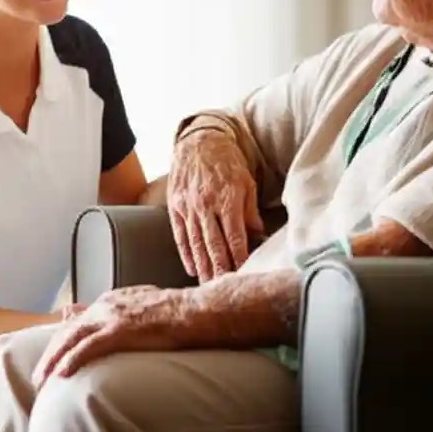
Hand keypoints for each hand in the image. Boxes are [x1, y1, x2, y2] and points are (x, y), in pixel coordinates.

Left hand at [33, 285, 201, 388]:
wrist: (195, 311)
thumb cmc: (175, 312)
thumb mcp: (139, 307)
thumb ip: (118, 312)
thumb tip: (106, 320)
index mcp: (110, 301)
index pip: (76, 323)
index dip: (61, 342)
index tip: (51, 359)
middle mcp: (106, 305)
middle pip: (67, 331)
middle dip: (50, 353)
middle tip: (39, 375)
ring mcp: (112, 316)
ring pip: (72, 338)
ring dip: (54, 360)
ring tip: (42, 378)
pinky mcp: (121, 329)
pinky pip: (89, 347)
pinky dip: (72, 360)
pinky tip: (62, 374)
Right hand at [167, 130, 263, 282]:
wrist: (199, 142)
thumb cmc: (227, 163)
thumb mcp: (246, 182)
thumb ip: (250, 211)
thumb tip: (258, 237)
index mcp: (227, 198)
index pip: (234, 237)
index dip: (239, 258)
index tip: (243, 275)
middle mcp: (206, 204)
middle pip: (214, 245)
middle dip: (220, 269)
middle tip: (223, 289)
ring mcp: (188, 206)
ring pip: (196, 243)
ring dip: (203, 266)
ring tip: (209, 285)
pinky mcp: (175, 206)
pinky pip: (180, 235)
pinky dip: (186, 253)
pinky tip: (191, 267)